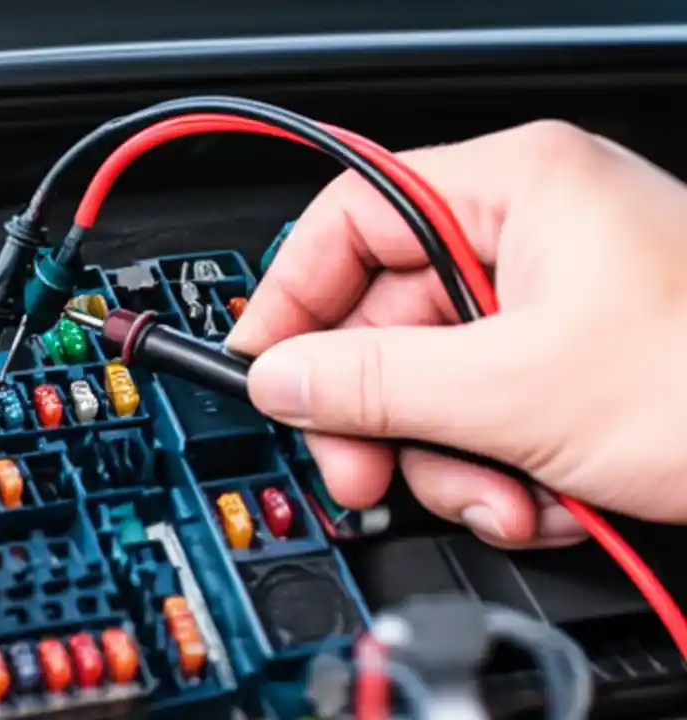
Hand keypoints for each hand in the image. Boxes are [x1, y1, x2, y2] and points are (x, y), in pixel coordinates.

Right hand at [227, 120, 686, 548]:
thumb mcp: (516, 388)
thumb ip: (373, 381)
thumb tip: (281, 376)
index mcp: (515, 188)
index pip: (349, 220)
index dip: (292, 295)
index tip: (263, 364)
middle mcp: (532, 233)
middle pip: (389, 319)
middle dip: (382, 414)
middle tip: (363, 468)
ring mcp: (559, 301)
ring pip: (440, 382)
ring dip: (453, 459)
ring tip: (505, 499)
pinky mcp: (580, 362)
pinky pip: (493, 413)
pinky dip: (505, 468)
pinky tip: (548, 498)